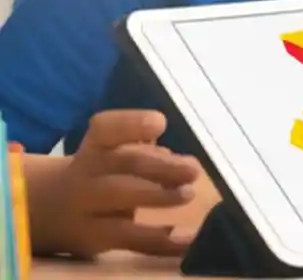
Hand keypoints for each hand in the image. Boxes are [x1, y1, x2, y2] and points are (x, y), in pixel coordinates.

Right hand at [29, 110, 201, 257]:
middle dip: (160, 166)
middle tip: (192, 170)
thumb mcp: (114, 155)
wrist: (50, 209)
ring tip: (187, 194)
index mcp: (94, 147)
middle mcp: (86, 173)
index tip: (159, 123)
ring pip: (120, 199)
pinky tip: (185, 238)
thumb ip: (146, 153)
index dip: (132, 124)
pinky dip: (160, 240)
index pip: (106, 129)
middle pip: (120, 164)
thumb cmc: (100, 173)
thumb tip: (180, 163)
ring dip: (158, 196)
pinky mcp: (93, 238)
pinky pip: (129, 239)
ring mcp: (85, 207)